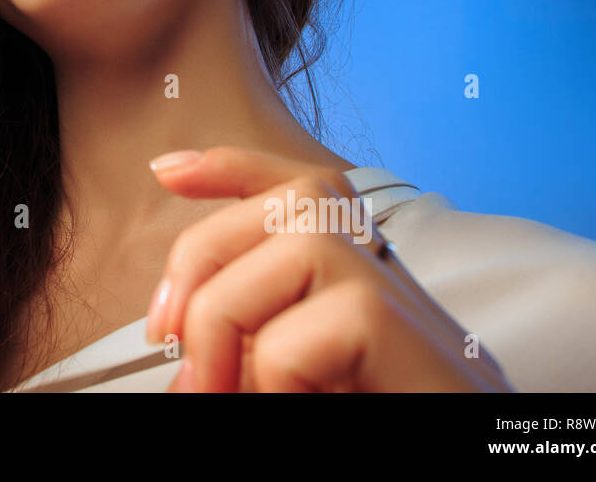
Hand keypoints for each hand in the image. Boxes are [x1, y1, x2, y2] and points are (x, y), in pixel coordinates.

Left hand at [144, 146, 513, 391]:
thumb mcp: (296, 391)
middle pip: (297, 197)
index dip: (237, 167)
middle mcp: (402, 293)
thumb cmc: (381, 427)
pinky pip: (332, 319)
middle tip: (170, 344)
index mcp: (367, 297)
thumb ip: (252, 363)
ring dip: (226, 312)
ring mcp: (422, 316)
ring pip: (304, 236)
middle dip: (206, 254)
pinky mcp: (426, 347)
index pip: (309, 192)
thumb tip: (183, 363)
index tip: (168, 171)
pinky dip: (276, 373)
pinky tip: (280, 408)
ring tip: (213, 389)